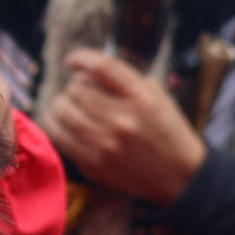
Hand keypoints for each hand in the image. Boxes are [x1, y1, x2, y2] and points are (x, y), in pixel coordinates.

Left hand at [39, 47, 206, 204]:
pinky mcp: (93, 163)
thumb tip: (88, 71)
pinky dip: (54, 124)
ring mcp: (106, 144)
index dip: (82, 58)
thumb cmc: (167, 131)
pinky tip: (60, 121)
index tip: (73, 60)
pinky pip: (58, 136)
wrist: (179, 176)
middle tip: (78, 91)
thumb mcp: (159, 98)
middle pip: (76, 90)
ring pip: (62, 111)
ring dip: (60, 104)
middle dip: (74, 87)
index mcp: (142, 100)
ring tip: (67, 105)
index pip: (103, 68)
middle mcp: (123, 120)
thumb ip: (127, 81)